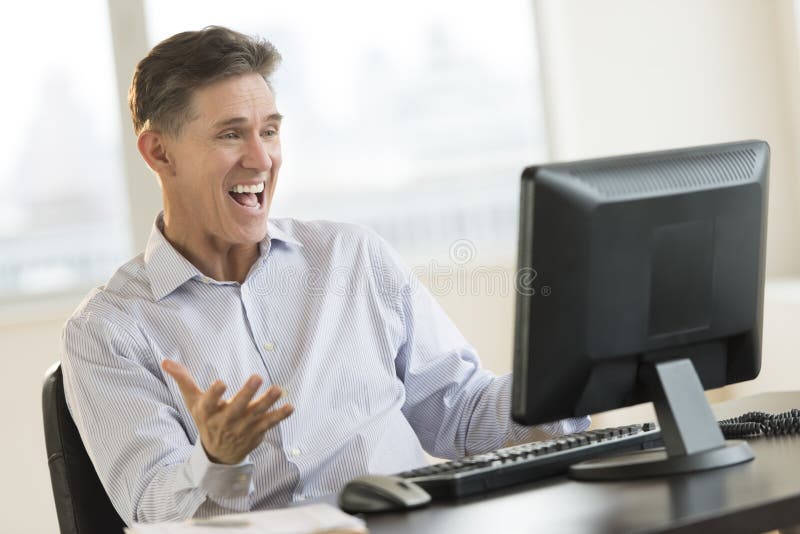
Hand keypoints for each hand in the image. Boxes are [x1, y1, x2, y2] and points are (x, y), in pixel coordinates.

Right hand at [161, 359, 293, 464]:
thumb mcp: (193, 401)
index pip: (209, 403)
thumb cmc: (206, 419)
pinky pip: (270, 423)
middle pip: (237, 407)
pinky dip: (280, 416)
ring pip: (257, 414)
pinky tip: (290, 407)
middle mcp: (225, 421)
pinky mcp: (257, 432)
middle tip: (257, 377)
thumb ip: (183, 380)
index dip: (214, 394)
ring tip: (278, 389)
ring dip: (268, 402)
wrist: (219, 453)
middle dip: (247, 393)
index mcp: (208, 412)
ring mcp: (243, 427)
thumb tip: (166, 361)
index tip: (220, 383)